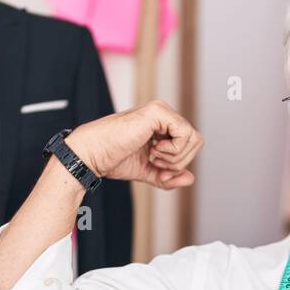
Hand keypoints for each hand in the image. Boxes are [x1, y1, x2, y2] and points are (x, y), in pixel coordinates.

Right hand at [64, 100, 202, 189]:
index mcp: (162, 126)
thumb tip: (191, 178)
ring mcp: (161, 111)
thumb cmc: (114, 159)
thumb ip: (169, 176)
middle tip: (157, 163)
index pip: (190, 145)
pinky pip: (185, 133)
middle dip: (180, 161)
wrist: (94, 155)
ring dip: (176, 156)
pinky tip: (154, 149)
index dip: (180, 164)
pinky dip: (173, 149)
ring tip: (154, 156)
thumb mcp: (149, 172)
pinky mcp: (157, 111)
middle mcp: (164, 115)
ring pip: (193, 137)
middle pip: (196, 141)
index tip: (159, 171)